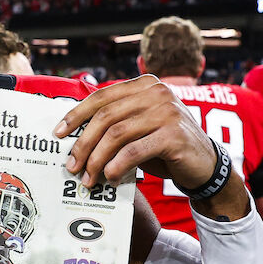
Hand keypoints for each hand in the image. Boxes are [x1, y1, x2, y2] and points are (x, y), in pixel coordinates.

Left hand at [52, 74, 216, 187]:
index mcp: (144, 85)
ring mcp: (167, 112)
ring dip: (97, 159)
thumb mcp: (138, 128)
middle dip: (83, 143)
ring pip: (117, 134)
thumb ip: (114, 123)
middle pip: (106, 117)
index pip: (102, 97)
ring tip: (88, 178)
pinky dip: (117, 165)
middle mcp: (156, 93)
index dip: (76, 115)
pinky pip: (134, 150)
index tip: (58, 133)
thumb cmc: (164, 147)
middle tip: (72, 166)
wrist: (204, 165)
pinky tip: (109, 177)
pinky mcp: (174, 135)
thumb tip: (72, 136)